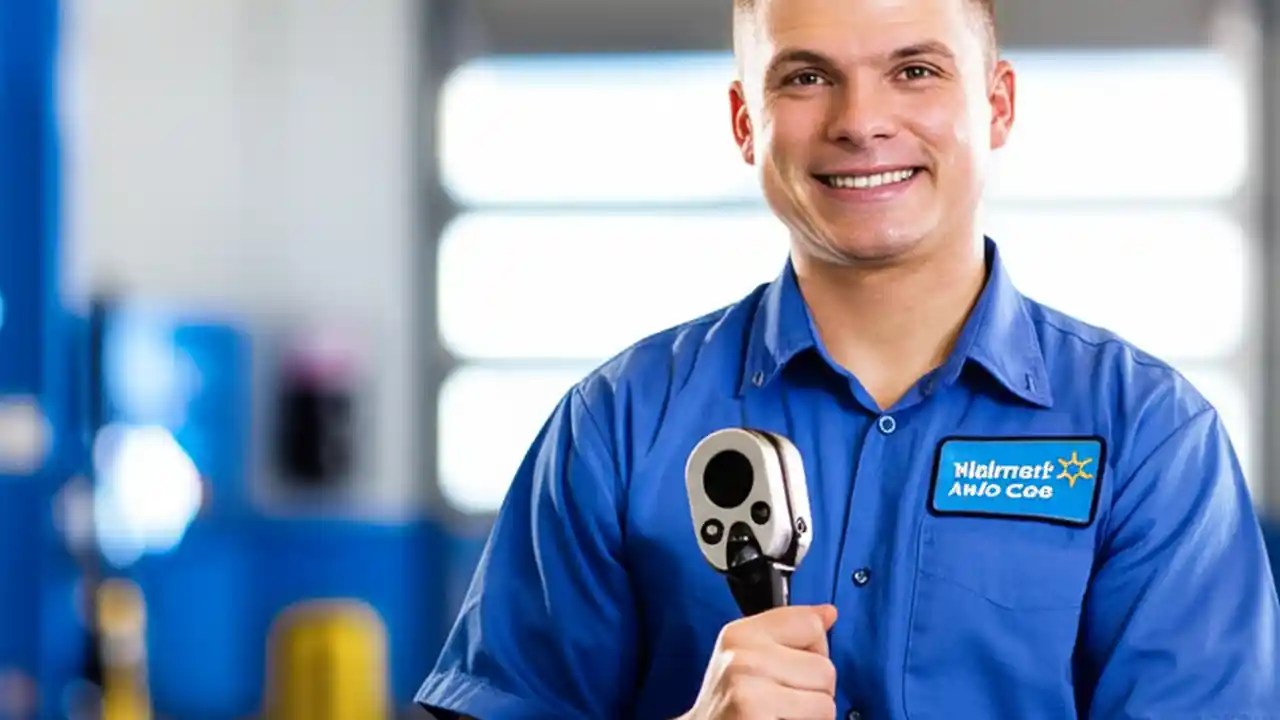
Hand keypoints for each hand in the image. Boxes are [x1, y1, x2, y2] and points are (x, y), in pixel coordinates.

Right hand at [678, 604, 838, 719]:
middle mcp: (742, 657)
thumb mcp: (746, 657)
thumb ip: (788, 631)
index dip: (813, 650)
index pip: (811, 624)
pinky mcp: (756, 716)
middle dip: (814, 691)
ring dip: (810, 716)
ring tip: (781, 715)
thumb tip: (828, 613)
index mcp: (741, 634)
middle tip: (783, 701)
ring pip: (825, 702)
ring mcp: (749, 689)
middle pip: (824, 668)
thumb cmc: (729, 704)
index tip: (792, 666)